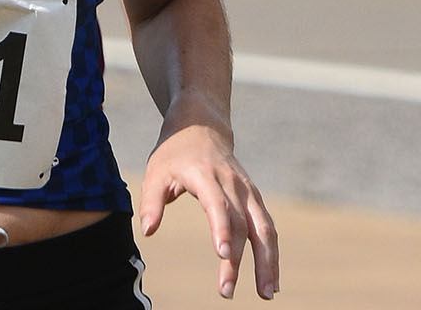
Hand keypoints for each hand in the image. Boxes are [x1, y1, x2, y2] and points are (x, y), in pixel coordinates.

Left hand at [139, 123, 278, 299]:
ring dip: (267, 261)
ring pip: (264, 228)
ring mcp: (248, 191)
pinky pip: (268, 228)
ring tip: (266, 294)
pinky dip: (271, 253)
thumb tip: (148, 230)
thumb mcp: (155, 172)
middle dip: (237, 259)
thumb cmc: (173, 154)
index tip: (223, 254)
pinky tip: (271, 279)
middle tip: (226, 290)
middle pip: (241, 224)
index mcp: (205, 175)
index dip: (222, 229)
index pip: (217, 204)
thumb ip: (151, 202)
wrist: (201, 126)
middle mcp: (232, 183)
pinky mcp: (255, 198)